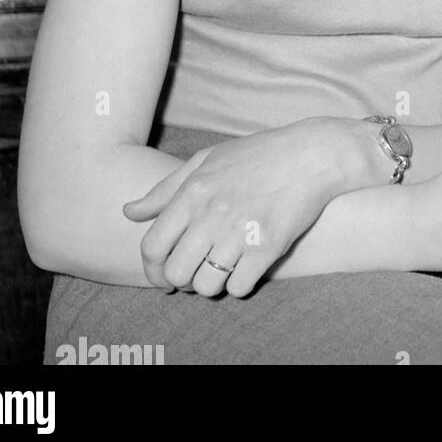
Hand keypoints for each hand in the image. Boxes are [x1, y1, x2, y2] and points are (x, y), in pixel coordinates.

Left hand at [122, 117, 372, 297]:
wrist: (312, 154)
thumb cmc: (257, 155)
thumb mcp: (207, 160)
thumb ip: (165, 189)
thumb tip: (128, 212)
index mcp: (194, 191)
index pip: (152, 246)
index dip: (152, 269)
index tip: (163, 274)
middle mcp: (212, 212)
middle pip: (176, 272)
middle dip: (180, 281)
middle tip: (193, 276)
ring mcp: (240, 230)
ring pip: (205, 286)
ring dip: (210, 285)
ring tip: (220, 272)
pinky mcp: (267, 246)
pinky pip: (238, 287)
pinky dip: (239, 284)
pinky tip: (246, 269)